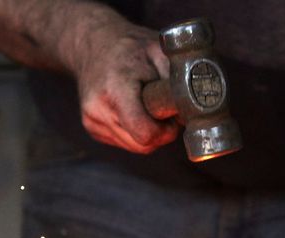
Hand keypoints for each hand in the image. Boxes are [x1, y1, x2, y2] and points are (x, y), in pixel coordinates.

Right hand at [70, 20, 177, 153]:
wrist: (93, 43)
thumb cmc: (129, 46)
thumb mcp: (159, 51)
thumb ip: (176, 79)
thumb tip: (192, 109)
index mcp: (116, 89)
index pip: (145, 134)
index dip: (165, 130)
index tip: (170, 114)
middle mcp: (99, 109)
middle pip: (143, 145)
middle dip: (159, 132)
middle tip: (162, 108)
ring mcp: (93, 121)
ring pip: (135, 147)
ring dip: (148, 133)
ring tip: (147, 106)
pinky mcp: (93, 129)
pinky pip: (125, 142)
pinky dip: (135, 131)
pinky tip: (134, 109)